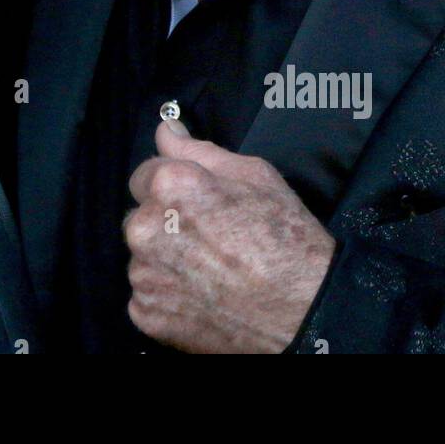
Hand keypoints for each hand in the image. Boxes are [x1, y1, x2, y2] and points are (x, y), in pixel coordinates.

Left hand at [124, 119, 335, 352]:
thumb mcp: (253, 175)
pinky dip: (168, 297)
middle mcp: (144, 228)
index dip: (172, 188)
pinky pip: (148, 296)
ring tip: (209, 272)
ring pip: (144, 258)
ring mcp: (143, 275)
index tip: (197, 205)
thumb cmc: (284, 237)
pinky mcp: (146, 314)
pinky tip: (203, 298)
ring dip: (166, 261)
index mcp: (168, 185)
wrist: (304, 311)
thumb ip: (198, 150)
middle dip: (165, 224)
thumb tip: (165, 129)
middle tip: (209, 241)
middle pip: (141, 218)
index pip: (144, 176)